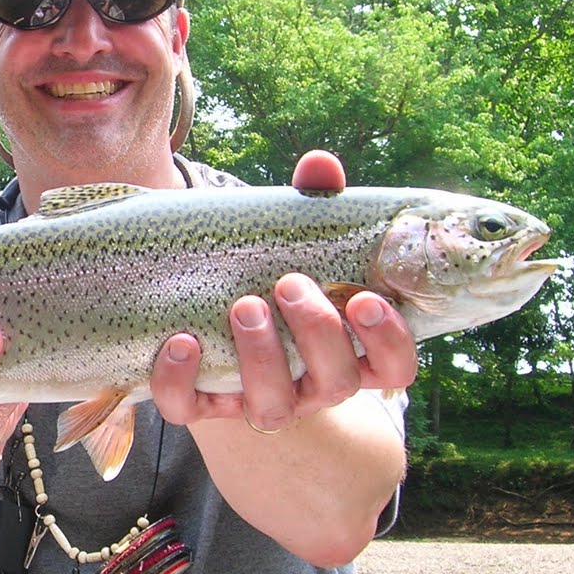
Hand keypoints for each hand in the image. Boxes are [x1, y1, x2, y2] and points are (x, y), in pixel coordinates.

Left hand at [151, 150, 417, 432]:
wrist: (218, 334)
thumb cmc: (273, 280)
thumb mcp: (298, 247)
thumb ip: (315, 208)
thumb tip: (319, 163)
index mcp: (352, 351)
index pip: (394, 364)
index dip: (388, 339)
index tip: (365, 298)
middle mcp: (314, 385)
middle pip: (337, 382)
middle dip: (316, 332)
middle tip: (289, 283)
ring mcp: (262, 402)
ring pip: (272, 405)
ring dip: (260, 357)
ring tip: (244, 305)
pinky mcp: (207, 406)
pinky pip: (192, 410)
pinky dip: (180, 380)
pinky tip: (180, 341)